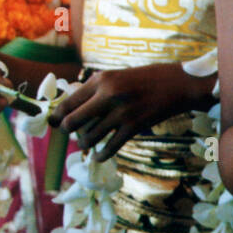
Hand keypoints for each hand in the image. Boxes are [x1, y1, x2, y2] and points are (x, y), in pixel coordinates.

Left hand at [50, 63, 214, 161]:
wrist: (179, 83)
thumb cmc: (149, 78)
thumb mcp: (119, 76)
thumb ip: (98, 90)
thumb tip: (74, 109)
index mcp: (102, 79)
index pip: (68, 102)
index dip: (56, 116)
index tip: (53, 123)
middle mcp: (108, 95)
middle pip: (72, 122)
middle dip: (67, 131)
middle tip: (72, 133)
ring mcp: (122, 112)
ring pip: (89, 137)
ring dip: (85, 144)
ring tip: (87, 143)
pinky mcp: (134, 127)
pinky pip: (110, 147)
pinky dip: (101, 154)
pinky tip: (98, 155)